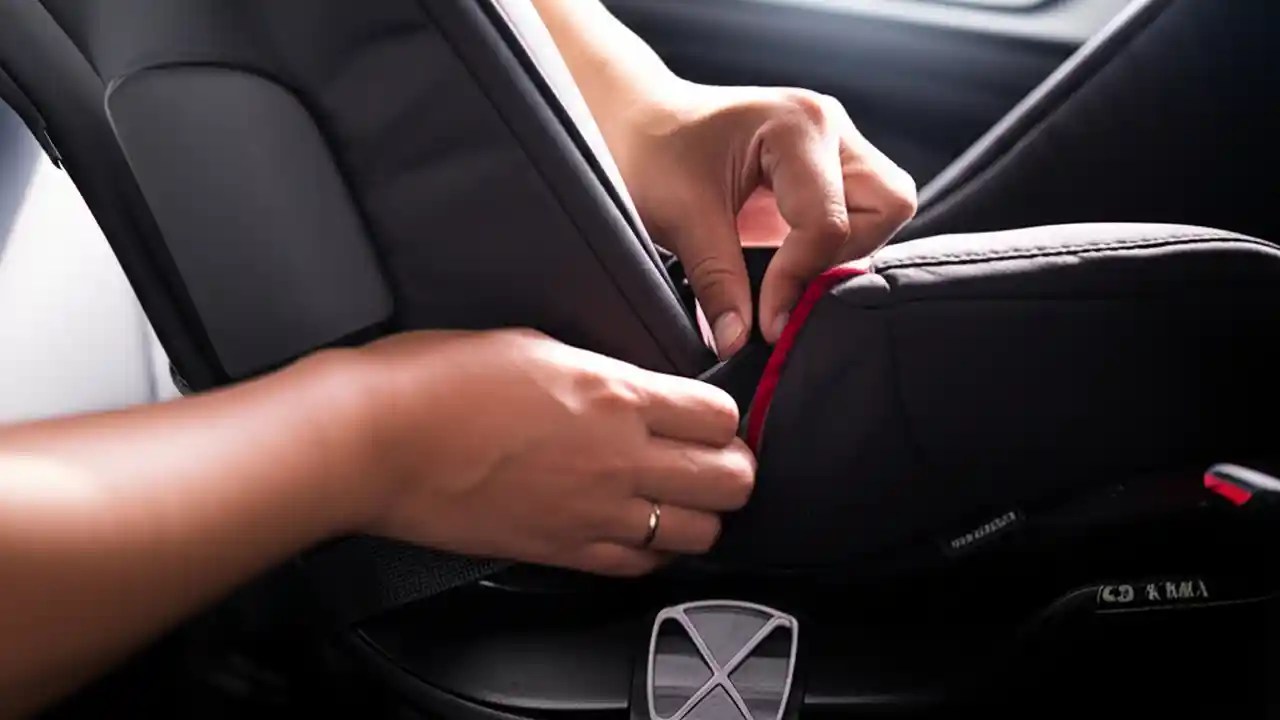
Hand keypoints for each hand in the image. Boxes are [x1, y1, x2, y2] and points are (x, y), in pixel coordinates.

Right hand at [350, 329, 754, 576]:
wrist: (378, 440)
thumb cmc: (439, 381)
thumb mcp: (538, 347)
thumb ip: (603, 374)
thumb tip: (637, 390)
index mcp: (616, 395)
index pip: (720, 416)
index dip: (724, 417)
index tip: (710, 417)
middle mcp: (618, 460)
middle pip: (730, 481)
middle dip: (731, 468)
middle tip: (713, 459)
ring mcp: (593, 513)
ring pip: (699, 534)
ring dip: (700, 515)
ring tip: (678, 499)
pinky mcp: (562, 551)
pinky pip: (641, 566)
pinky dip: (654, 552)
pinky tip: (638, 531)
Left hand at [611, 84, 917, 355]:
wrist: (638, 122)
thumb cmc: (650, 152)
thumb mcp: (677, 218)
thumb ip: (716, 282)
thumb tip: (738, 342)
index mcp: (797, 124)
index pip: (828, 221)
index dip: (798, 281)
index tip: (766, 322)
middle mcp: (830, 126)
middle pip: (887, 206)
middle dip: (843, 258)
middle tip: (789, 287)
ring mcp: (836, 144)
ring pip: (885, 209)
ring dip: (844, 253)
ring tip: (789, 276)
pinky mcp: (828, 169)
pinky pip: (863, 214)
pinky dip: (835, 249)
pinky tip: (793, 268)